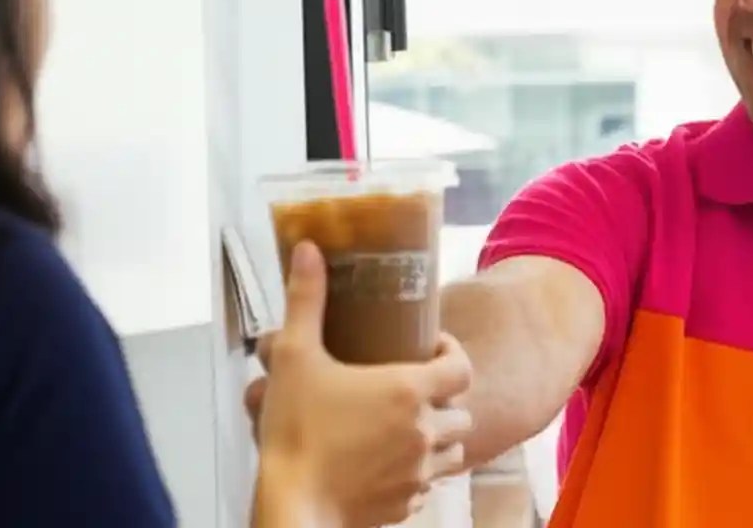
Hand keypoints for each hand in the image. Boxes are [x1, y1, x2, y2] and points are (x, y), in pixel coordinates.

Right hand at [247, 241, 473, 527]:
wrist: (290, 508)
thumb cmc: (295, 434)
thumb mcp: (295, 357)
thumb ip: (306, 300)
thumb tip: (308, 250)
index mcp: (410, 392)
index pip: (462, 367)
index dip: (452, 354)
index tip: (430, 349)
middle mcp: (424, 433)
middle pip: (462, 411)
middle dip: (445, 399)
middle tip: (414, 389)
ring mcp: (418, 473)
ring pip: (452, 452)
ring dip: (438, 438)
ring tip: (406, 426)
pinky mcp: (405, 505)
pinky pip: (426, 486)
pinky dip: (416, 474)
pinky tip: (386, 463)